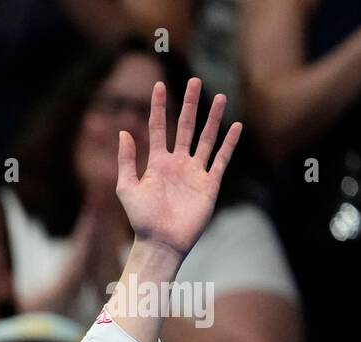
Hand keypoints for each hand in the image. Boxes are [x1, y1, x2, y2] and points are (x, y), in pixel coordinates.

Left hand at [116, 78, 240, 259]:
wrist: (161, 242)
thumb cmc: (141, 219)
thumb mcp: (127, 188)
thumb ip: (127, 160)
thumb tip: (124, 131)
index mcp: (157, 163)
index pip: (158, 128)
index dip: (159, 107)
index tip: (159, 86)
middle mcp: (177, 164)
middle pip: (185, 127)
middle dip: (189, 104)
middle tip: (194, 80)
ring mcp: (195, 172)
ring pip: (206, 138)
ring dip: (212, 118)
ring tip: (219, 96)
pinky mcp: (209, 184)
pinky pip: (221, 159)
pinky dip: (229, 143)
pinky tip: (236, 126)